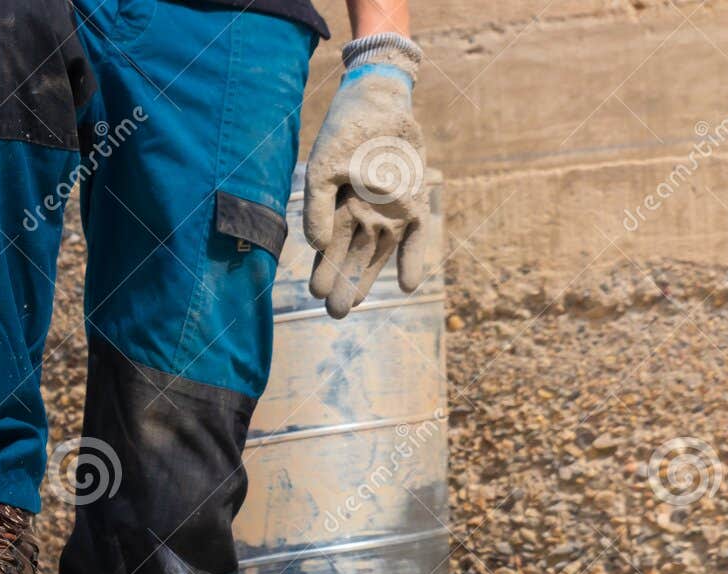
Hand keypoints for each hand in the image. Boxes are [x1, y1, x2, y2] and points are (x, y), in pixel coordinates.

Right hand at [303, 39, 427, 318]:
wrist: (382, 105)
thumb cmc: (346, 134)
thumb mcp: (324, 168)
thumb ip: (318, 207)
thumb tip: (315, 246)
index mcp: (335, 214)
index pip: (326, 252)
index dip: (323, 273)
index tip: (317, 294)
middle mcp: (360, 220)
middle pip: (350, 261)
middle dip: (343, 287)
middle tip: (337, 314)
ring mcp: (388, 215)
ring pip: (376, 257)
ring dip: (368, 281)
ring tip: (358, 304)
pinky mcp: (413, 206)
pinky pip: (413, 241)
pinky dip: (411, 262)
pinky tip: (409, 285)